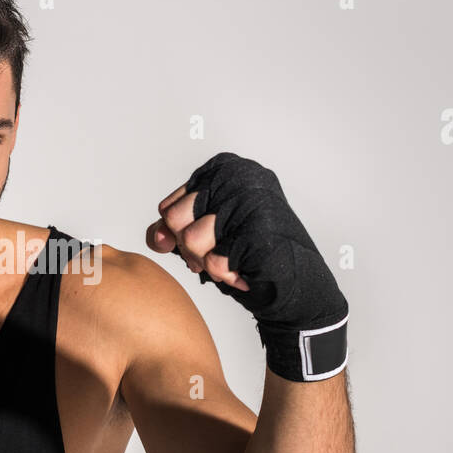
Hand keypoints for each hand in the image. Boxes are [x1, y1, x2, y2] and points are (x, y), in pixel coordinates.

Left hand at [146, 152, 348, 381]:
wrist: (295, 283)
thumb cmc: (248, 253)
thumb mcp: (203, 233)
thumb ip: (171, 229)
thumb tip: (157, 236)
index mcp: (222, 169)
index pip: (168, 209)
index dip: (180, 236)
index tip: (209, 239)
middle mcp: (237, 176)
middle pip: (175, 221)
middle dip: (191, 250)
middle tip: (219, 253)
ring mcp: (251, 200)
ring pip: (191, 241)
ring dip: (209, 264)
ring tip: (234, 260)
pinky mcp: (260, 229)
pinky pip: (215, 262)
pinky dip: (227, 276)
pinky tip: (246, 270)